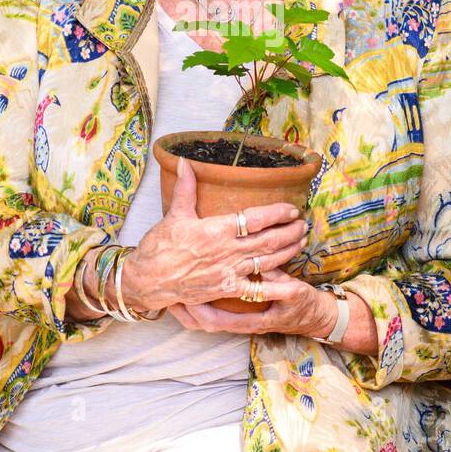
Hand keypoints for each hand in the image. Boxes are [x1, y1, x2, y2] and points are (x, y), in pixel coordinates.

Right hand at [122, 156, 307, 312]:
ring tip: (301, 242)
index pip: (256, 218)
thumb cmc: (159, 247)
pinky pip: (256, 288)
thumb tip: (187, 162)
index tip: (291, 208)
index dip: (278, 213)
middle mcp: (227, 250)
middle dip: (290, 231)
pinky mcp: (226, 289)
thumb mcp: (174, 214)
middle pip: (269, 240)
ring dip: (288, 251)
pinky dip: (275, 284)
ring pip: (268, 261)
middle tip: (303, 224)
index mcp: (216, 229)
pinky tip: (289, 280)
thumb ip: (185, 188)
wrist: (147, 280)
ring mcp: (229, 272)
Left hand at [167, 268, 335, 339]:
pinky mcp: (239, 319)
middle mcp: (243, 326)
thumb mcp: (294, 292)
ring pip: (205, 324)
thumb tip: (261, 266)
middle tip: (168, 299)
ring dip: (189, 314)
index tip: (187, 297)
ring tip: (169, 301)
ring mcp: (240, 324)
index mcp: (255, 321)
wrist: (312, 319)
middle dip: (187, 313)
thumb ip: (276, 280)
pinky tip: (186, 302)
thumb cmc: (303, 305)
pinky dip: (197, 313)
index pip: (221, 320)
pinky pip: (212, 320)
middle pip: (206, 325)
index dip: (203, 310)